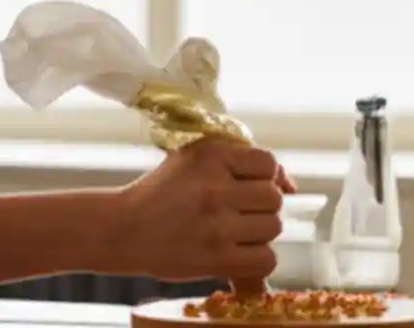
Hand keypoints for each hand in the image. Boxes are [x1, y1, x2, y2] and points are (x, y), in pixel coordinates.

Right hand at [102, 138, 285, 283]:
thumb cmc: (160, 193)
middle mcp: (216, 187)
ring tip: (234, 232)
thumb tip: (290, 184)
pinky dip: (257, 259)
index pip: (268, 162)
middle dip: (260, 206)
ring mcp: (218, 225)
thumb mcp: (192, 159)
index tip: (247, 186)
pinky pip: (266, 259)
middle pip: (274, 198)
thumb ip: (239, 161)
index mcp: (211, 155)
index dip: (264, 176)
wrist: (123, 229)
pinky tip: (237, 253)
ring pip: (273, 227)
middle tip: (237, 212)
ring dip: (258, 232)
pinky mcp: (217, 258)